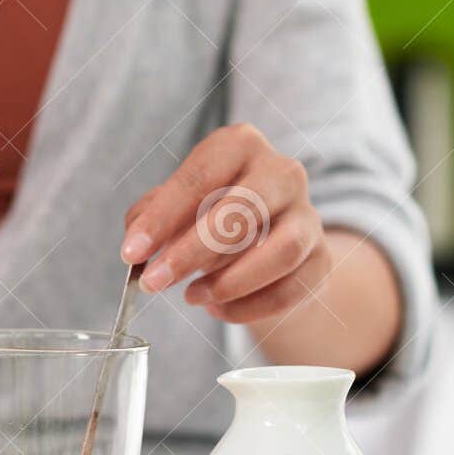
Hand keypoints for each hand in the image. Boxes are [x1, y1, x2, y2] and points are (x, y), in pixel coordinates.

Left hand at [120, 124, 328, 322]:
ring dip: (229, 282)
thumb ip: (152, 219)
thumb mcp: (178, 206)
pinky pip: (290, 288)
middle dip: (191, 251)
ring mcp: (308, 214)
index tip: (132, 253)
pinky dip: (248, 306)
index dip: (162, 217)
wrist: (271, 244)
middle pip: (242, 209)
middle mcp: (282, 172)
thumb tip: (137, 250)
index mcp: (240, 146)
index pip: (199, 176)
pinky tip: (218, 308)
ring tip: (193, 297)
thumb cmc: (215, 217)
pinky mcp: (321, 258)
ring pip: (279, 250)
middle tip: (156, 282)